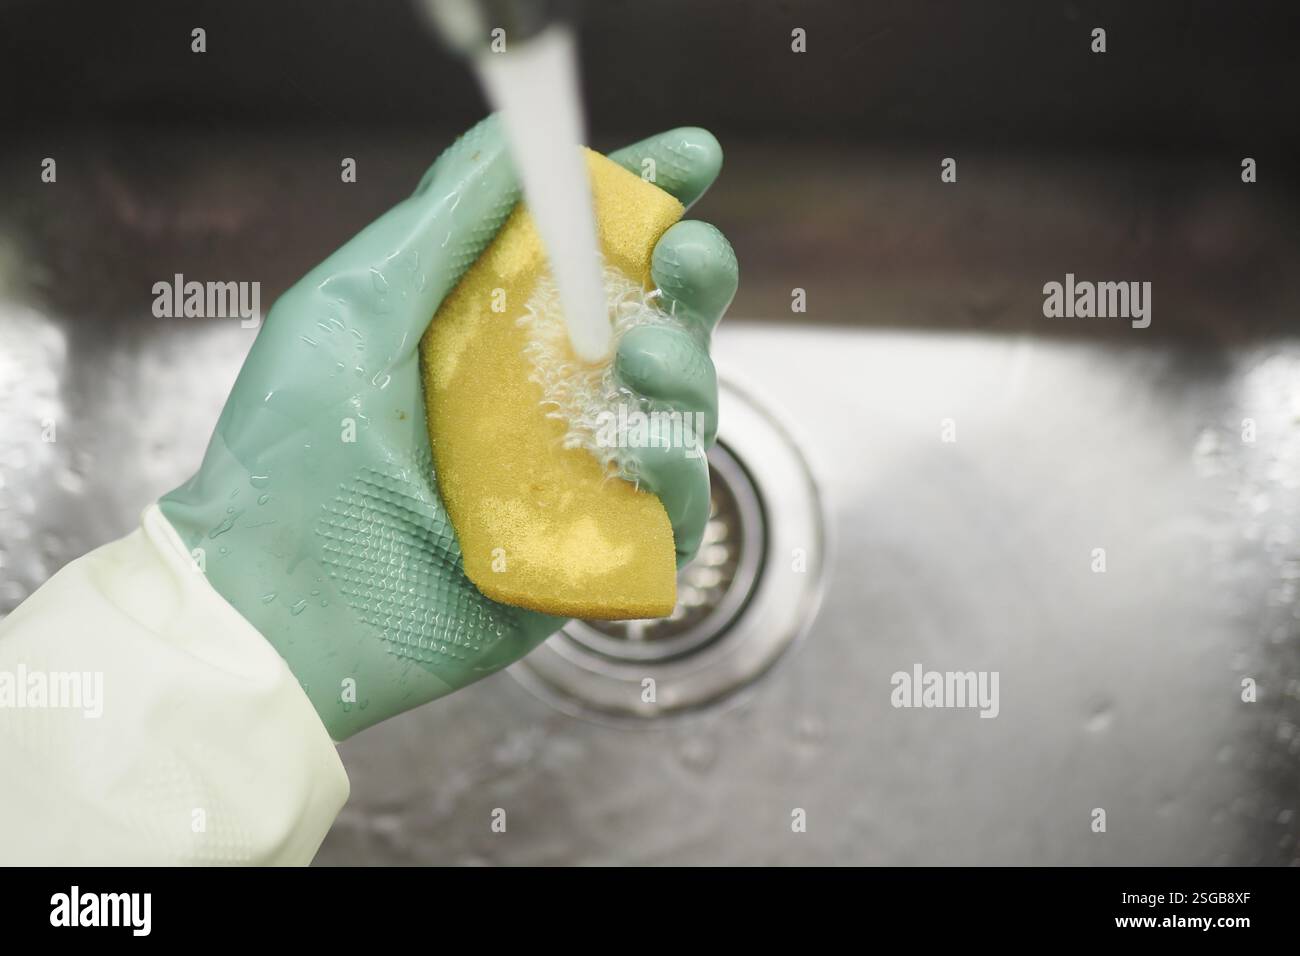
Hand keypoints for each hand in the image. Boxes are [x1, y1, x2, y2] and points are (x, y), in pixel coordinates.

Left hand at [160, 116, 737, 738]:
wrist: (274, 602)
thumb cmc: (290, 451)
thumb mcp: (356, 308)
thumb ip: (442, 222)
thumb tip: (518, 141)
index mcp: (491, 331)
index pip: (590, 253)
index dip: (646, 202)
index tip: (691, 159)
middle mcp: (543, 397)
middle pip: (659, 322)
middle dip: (694, 277)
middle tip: (685, 257)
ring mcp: (572, 475)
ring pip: (682, 411)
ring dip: (686, 371)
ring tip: (637, 360)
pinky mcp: (589, 554)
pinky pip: (672, 512)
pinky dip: (675, 474)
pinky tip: (635, 452)